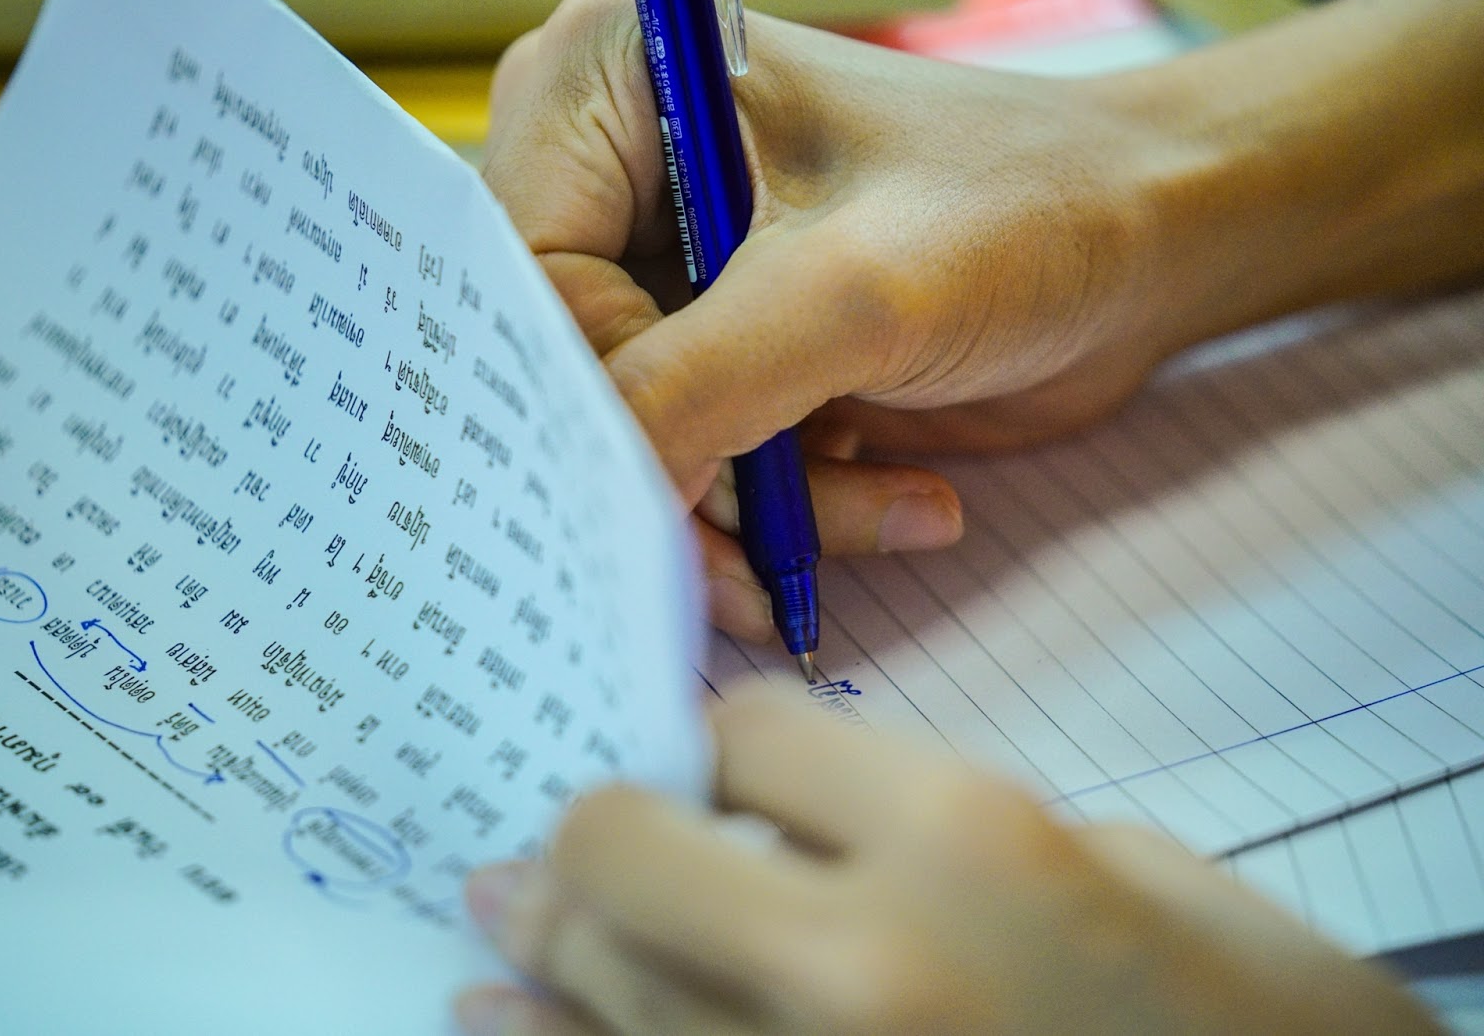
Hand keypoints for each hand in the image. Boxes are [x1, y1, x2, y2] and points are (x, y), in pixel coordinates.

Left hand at [457, 690, 1439, 1034]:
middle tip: (589, 830)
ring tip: (494, 906)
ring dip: (541, 939)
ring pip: (598, 986)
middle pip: (624, 856)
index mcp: (963, 840)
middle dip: (604, 829)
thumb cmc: (1243, 1000)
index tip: (740, 760)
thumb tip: (781, 812)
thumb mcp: (1111, 859)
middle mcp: (856, 964)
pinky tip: (494, 1015)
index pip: (748, 730)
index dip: (739, 736)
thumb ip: (922, 820)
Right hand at [482, 0, 1184, 641]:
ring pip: (640, 425)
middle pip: (572, 361)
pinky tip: (890, 498)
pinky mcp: (727, 331)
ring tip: (861, 510)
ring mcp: (672, 255)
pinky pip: (700, 449)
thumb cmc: (1026, 213)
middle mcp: (618, 164)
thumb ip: (701, 385)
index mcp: (610, 82)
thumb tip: (594, 491)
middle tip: (748, 560)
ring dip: (744, 505)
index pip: (526, 274)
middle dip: (674, 470)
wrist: (1144, 249)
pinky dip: (782, 504)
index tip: (663, 499)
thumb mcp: (855, 294)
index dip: (590, 400)